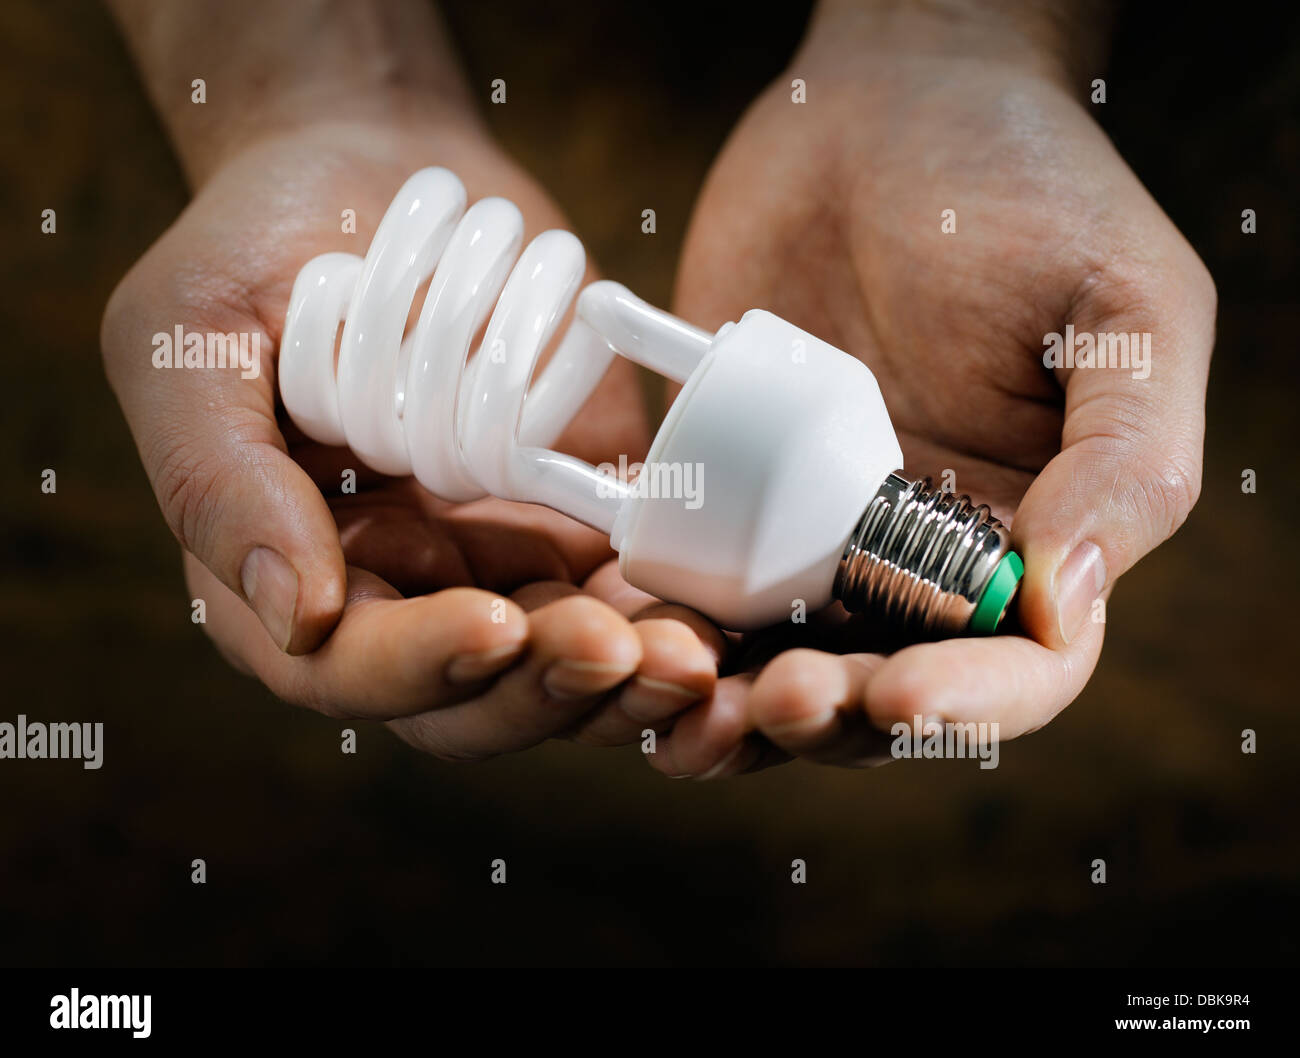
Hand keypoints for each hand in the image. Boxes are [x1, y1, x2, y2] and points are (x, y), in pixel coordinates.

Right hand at [101, 0, 720, 757]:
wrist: (372, 175)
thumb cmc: (258, 250)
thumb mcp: (190, 341)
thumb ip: (219, 480)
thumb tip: (301, 618)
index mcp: (284, 575)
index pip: (344, 670)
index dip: (418, 668)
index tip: (495, 627)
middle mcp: (393, 594)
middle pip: (470, 702)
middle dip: (546, 691)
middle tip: (622, 651)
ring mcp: (490, 564)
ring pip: (558, 669)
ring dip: (626, 678)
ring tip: (691, 653)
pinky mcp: (570, 520)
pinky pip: (621, 594)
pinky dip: (667, 613)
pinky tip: (717, 612)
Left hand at [650, 0, 1214, 773]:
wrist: (883, 109)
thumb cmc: (1028, 194)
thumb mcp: (1124, 310)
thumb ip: (1125, 460)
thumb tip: (1066, 602)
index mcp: (1033, 537)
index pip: (1018, 668)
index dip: (968, 706)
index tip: (900, 695)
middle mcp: (920, 558)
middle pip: (881, 690)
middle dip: (832, 716)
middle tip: (774, 697)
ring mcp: (813, 530)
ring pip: (771, 662)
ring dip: (729, 704)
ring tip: (685, 697)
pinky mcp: (719, 491)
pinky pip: (686, 584)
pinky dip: (655, 625)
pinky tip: (619, 634)